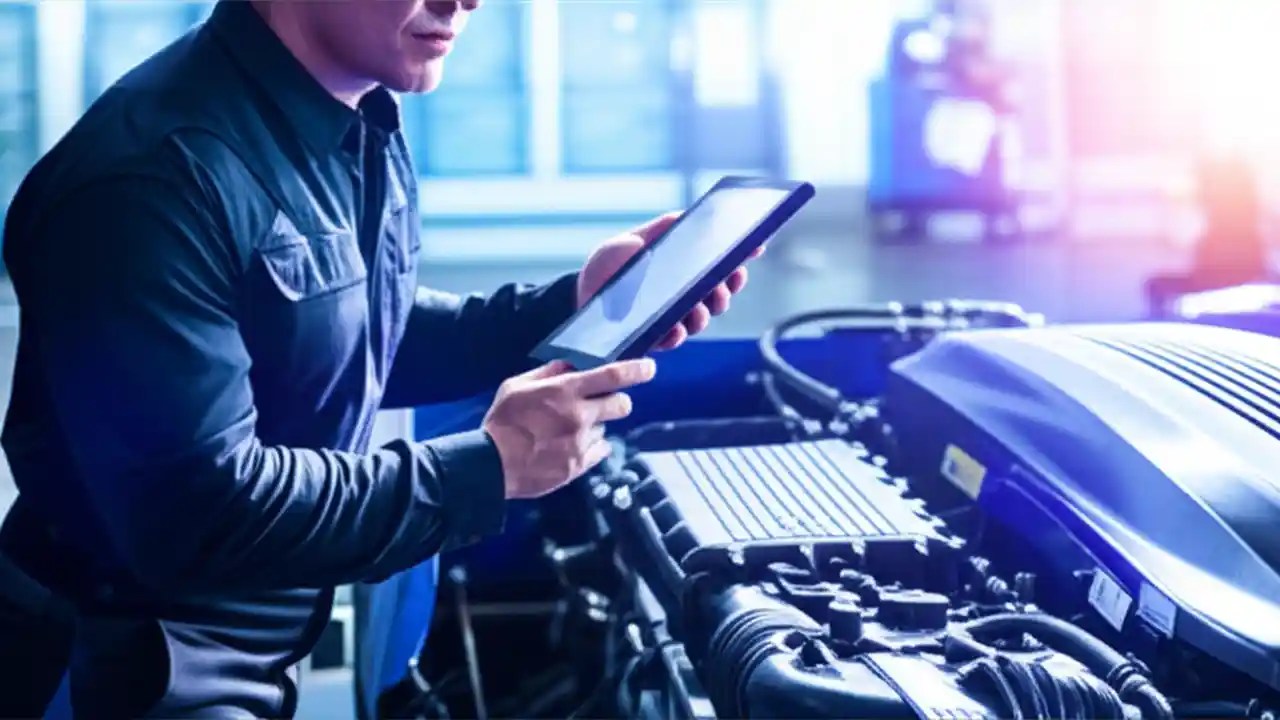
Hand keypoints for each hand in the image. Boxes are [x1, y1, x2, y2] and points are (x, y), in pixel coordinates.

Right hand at [483, 358, 656, 498]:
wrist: (491, 465)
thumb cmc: (502, 422)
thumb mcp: (517, 386)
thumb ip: (547, 373)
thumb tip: (570, 364)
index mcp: (565, 391)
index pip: (612, 376)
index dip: (637, 370)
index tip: (650, 368)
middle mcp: (579, 416)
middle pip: (622, 404)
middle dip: (618, 401)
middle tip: (604, 402)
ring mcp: (582, 443)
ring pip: (606, 429)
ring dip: (595, 426)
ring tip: (567, 431)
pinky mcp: (580, 465)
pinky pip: (600, 451)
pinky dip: (591, 447)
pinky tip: (570, 446)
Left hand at [577, 212, 762, 350]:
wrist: (580, 292)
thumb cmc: (609, 263)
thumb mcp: (631, 240)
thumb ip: (659, 230)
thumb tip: (684, 217)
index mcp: (683, 269)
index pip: (721, 265)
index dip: (741, 258)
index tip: (753, 248)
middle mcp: (683, 295)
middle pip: (720, 295)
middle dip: (728, 288)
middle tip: (728, 280)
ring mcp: (671, 317)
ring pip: (702, 318)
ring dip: (707, 312)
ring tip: (700, 307)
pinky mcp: (654, 336)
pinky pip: (674, 338)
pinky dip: (678, 333)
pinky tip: (676, 327)